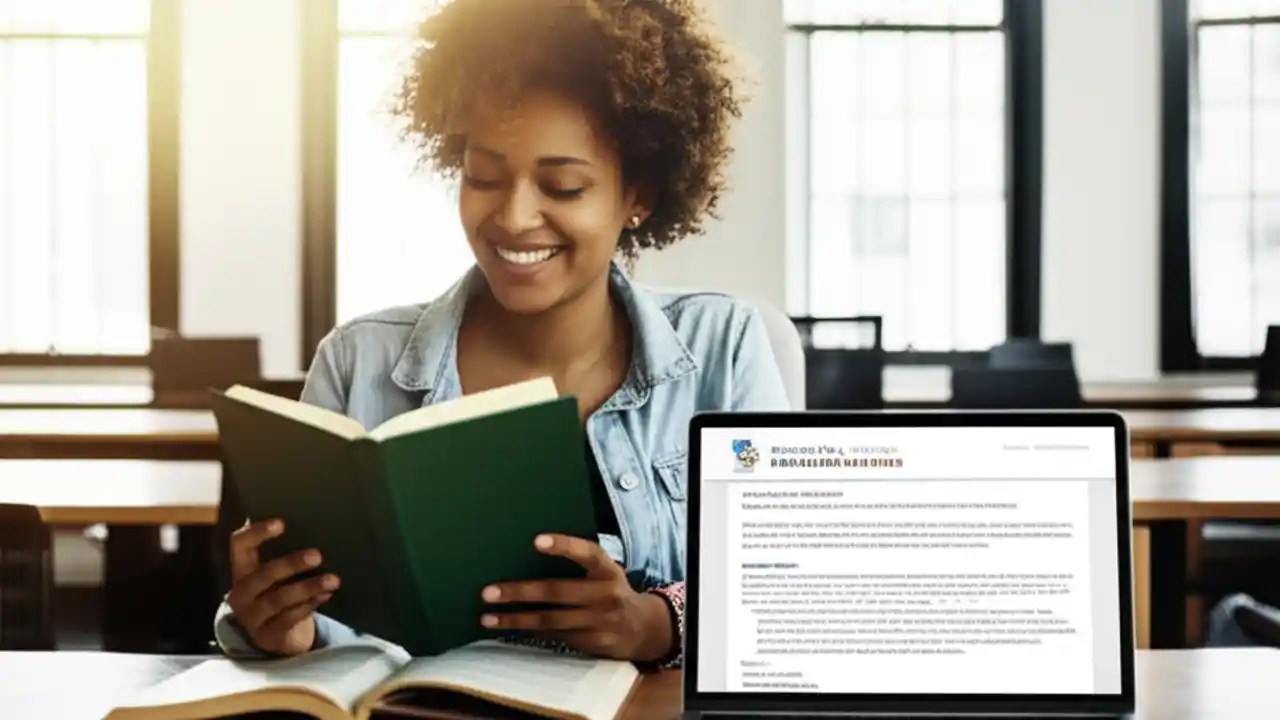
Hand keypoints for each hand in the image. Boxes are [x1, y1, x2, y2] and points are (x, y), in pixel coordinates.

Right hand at [226, 519, 339, 655]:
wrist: (276, 636)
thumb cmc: (278, 592)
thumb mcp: (273, 574)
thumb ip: (280, 553)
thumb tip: (309, 523)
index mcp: (241, 570)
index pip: (239, 545)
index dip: (257, 533)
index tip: (281, 523)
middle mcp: (241, 593)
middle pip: (263, 575)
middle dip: (291, 564)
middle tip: (317, 555)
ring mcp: (252, 616)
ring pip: (279, 599)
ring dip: (308, 587)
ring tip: (333, 580)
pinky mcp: (268, 635)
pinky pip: (290, 618)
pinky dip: (310, 605)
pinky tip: (325, 595)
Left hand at [479, 534, 674, 661]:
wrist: (644, 629)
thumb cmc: (612, 592)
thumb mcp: (606, 572)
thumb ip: (581, 564)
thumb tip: (531, 552)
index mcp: (607, 570)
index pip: (587, 553)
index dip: (563, 546)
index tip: (536, 541)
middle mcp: (605, 594)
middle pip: (557, 591)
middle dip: (520, 592)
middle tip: (488, 592)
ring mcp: (598, 621)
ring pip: (550, 620)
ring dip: (516, 619)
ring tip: (488, 618)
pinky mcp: (592, 643)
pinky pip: (554, 636)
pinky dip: (530, 633)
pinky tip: (510, 629)